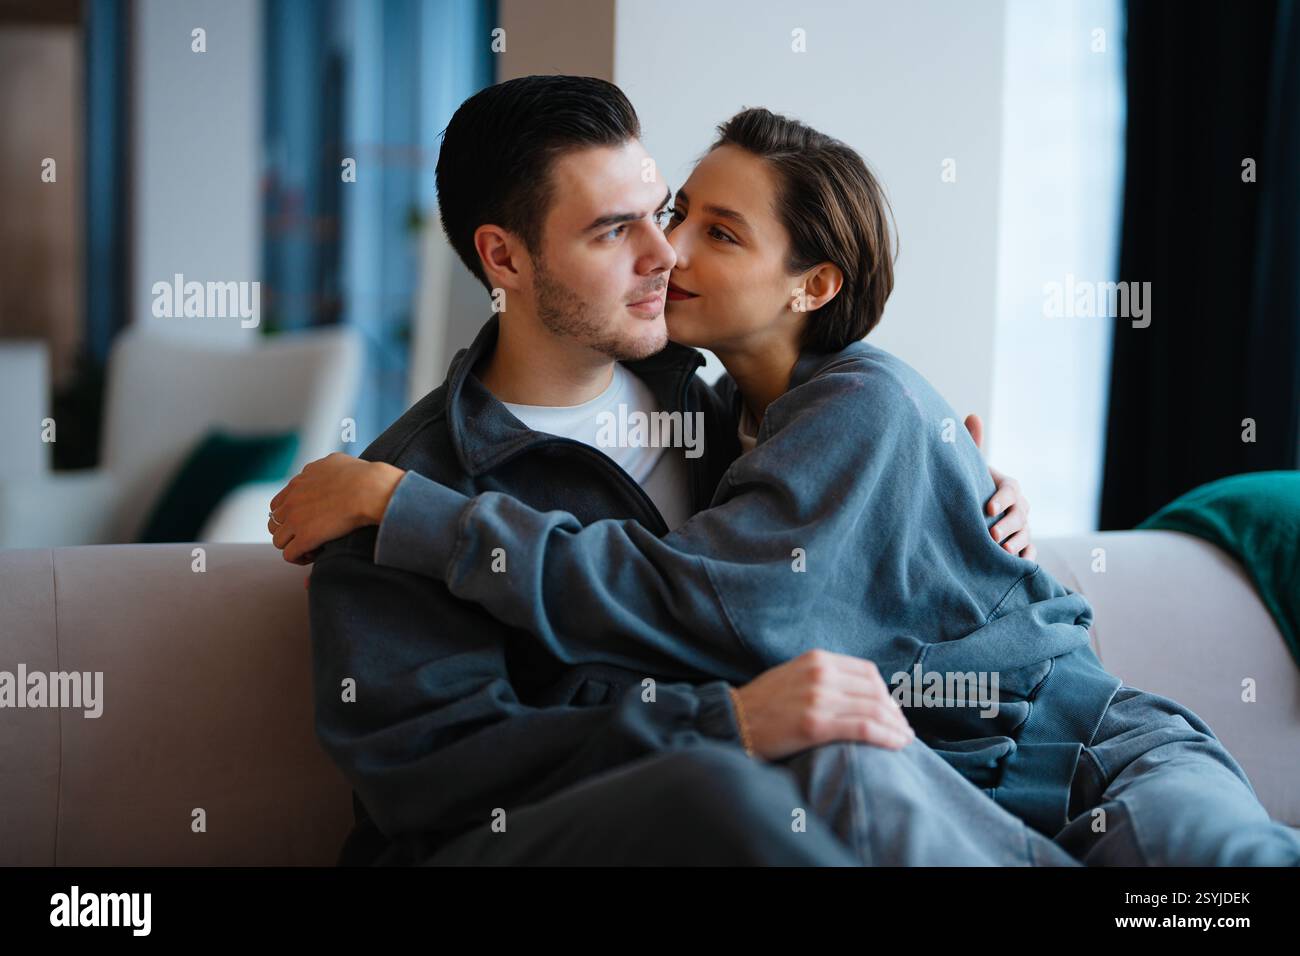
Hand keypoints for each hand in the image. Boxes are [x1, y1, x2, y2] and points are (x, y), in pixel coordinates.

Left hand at [267, 453, 405, 563]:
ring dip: (293, 546)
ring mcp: (296, 520)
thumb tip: (329, 466)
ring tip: (313, 548)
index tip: (308, 521)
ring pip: (278, 541)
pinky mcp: (305, 538)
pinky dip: (299, 557)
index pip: (278, 504)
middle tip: (309, 536)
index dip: (290, 516)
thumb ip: (324, 465)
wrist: (370, 489)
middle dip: (289, 532)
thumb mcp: (336, 461)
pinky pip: (289, 555)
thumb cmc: (362, 475)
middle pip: (274, 523)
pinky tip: (315, 554)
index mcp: (298, 483)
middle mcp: (292, 501)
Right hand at [733, 650, 914, 760]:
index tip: (892, 711)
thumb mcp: (794, 677)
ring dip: (896, 727)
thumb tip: (858, 694)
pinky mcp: (815, 724)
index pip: (867, 672)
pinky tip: (897, 744)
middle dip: (895, 712)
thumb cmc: (762, 705)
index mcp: (816, 659)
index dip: (886, 693)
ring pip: (874, 709)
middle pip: (875, 691)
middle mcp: (820, 674)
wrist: (732, 721)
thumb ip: (823, 679)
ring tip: (904, 740)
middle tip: (902, 730)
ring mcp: (818, 698)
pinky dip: (887, 736)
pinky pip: (864, 727)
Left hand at [964, 413, 1035, 560]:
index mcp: (1008, 487)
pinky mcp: (1022, 547)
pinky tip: (1016, 566)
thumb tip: (972, 415)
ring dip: (1016, 544)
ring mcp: (1024, 528)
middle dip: (1007, 525)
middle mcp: (1020, 507)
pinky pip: (1029, 554)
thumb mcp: (971, 469)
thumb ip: (972, 444)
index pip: (1011, 489)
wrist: (973, 515)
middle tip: (991, 535)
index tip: (987, 509)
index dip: (1001, 498)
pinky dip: (1025, 559)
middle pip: (1020, 515)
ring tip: (1000, 552)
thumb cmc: (972, 488)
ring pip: (1026, 535)